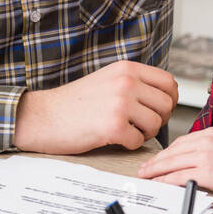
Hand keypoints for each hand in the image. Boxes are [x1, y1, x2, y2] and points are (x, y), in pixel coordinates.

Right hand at [14, 60, 177, 154]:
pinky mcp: (113, 126)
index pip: (169, 82)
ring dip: (144, 133)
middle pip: (166, 104)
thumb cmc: (73, 103)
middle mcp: (126, 82)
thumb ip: (134, 82)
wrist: (43, 116)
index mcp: (126, 68)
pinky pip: (139, 141)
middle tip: (141, 125)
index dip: (169, 99)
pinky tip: (114, 139)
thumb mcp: (107, 80)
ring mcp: (121, 103)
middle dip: (158, 119)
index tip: (158, 109)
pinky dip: (129, 145)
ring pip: (156, 123)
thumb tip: (165, 95)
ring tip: (126, 132)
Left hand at [137, 127, 212, 202]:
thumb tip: (192, 161)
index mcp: (210, 134)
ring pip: (172, 163)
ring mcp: (205, 156)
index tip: (156, 160)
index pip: (180, 142)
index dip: (165, 153)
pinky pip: (179, 176)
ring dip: (155, 171)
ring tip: (145, 176)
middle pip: (172, 151)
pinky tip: (158, 184)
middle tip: (143, 169)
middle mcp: (206, 141)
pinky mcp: (207, 172)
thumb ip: (209, 150)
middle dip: (155, 161)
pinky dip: (165, 180)